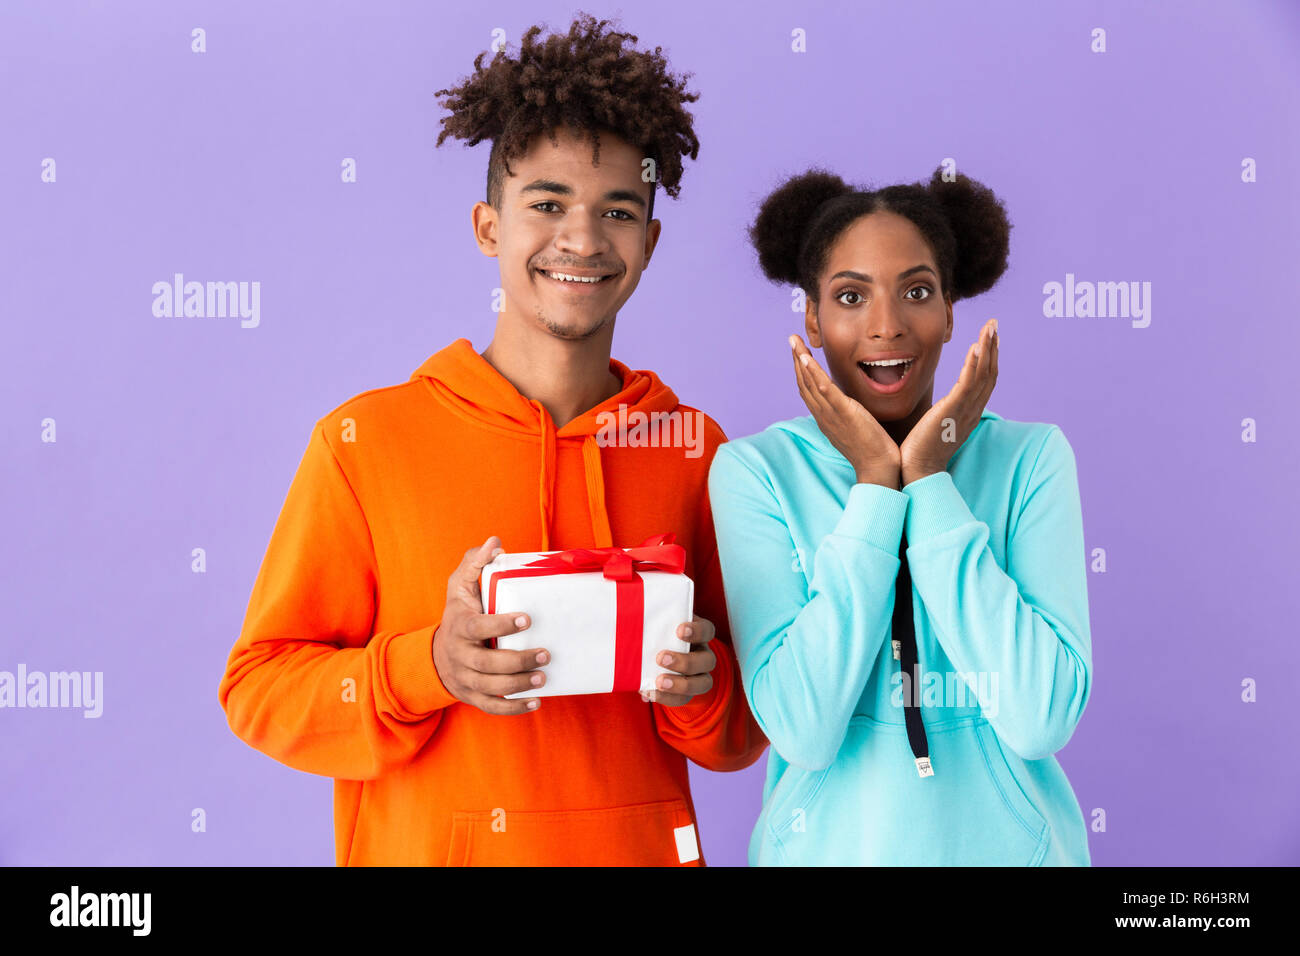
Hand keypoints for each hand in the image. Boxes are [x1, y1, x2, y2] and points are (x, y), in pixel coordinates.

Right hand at [432, 536, 549, 714]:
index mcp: (459, 625)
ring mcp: (465, 678)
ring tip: (544, 676)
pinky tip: (537, 702)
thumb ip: (476, 562)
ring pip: (491, 687)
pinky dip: (514, 708)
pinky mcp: (472, 696)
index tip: (527, 618)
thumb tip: (495, 543)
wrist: (439, 651)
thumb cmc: (459, 611)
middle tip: (545, 653)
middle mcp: (460, 654)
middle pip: (486, 664)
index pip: (477, 627)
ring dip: (519, 685)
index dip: (501, 625)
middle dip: (517, 661)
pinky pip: (492, 707)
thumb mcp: (460, 583)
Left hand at [641, 615, 716, 706]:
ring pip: (703, 683)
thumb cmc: (657, 634)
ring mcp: (699, 675)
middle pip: (708, 660)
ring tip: (658, 682)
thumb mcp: (658, 625)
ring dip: (680, 685)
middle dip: (685, 661)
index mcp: (699, 635)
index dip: (697, 631)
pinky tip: (648, 692)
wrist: (656, 658)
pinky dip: (666, 698)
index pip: (707, 630)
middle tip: (661, 658)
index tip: (679, 630)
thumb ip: (652, 620)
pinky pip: (683, 699)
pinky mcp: (689, 693)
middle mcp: (703, 655)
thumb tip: (630, 613)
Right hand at [789, 334, 900, 487]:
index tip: (799, 353)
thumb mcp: (854, 426)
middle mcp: (823, 415)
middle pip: (803, 383)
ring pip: (809, 383)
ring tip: (795, 341)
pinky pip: (824, 389)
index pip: (808, 390)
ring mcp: (831, 414)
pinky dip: (813, 372)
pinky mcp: (843, 412)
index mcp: (825, 417)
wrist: (879, 467)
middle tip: (792, 340)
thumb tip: (848, 404)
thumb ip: (847, 413)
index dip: (801, 370)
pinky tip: (807, 358)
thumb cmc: (871, 449)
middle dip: (796, 359)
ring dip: (800, 360)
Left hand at [900, 318, 998, 483]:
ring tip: (990, 328)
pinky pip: (967, 385)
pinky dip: (972, 366)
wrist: (916, 471)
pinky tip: (974, 348)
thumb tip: (940, 406)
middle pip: (989, 374)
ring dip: (987, 349)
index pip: (984, 380)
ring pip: (982, 375)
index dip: (989, 358)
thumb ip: (943, 412)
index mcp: (968, 413)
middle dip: (992, 347)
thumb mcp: (937, 425)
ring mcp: (964, 412)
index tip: (989, 338)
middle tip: (994, 325)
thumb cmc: (921, 450)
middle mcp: (971, 411)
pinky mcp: (952, 413)